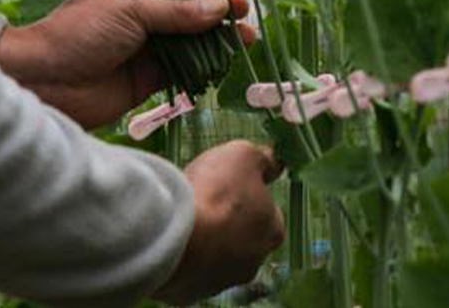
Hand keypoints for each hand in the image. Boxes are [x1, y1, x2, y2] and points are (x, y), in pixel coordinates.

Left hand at [0, 0, 253, 127]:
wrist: (46, 82)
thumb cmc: (80, 33)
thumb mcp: (130, 10)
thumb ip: (178, 11)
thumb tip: (221, 6)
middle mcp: (143, 15)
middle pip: (191, 9)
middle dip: (220, 10)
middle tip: (244, 12)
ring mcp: (147, 47)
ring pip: (194, 40)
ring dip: (221, 38)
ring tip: (248, 38)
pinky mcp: (150, 78)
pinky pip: (186, 69)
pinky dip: (208, 66)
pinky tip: (228, 61)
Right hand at [155, 141, 285, 305]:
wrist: (177, 238)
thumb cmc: (216, 193)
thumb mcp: (244, 156)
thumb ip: (263, 159)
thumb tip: (275, 162)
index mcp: (273, 231)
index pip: (269, 210)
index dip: (251, 192)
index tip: (231, 182)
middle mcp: (253, 262)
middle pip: (243, 233)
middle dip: (228, 217)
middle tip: (206, 196)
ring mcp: (222, 281)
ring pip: (217, 253)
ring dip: (206, 236)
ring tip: (186, 215)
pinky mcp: (191, 292)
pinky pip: (190, 267)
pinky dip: (185, 253)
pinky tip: (173, 235)